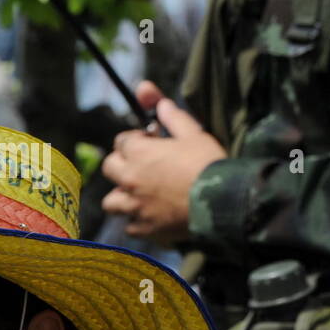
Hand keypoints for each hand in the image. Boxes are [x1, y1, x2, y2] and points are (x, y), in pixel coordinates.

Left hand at [101, 80, 226, 244]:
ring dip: (122, 196)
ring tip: (140, 196)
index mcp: (140, 153)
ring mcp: (134, 206)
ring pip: (111, 201)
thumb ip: (173, 117)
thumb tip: (158, 101)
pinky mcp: (144, 228)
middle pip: (109, 168)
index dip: (136, 139)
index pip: (122, 141)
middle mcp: (130, 179)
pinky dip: (137, 221)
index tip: (150, 142)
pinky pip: (129, 225)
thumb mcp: (194, 134)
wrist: (220, 201)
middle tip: (142, 166)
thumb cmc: (207, 163)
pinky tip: (152, 217)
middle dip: (122, 164)